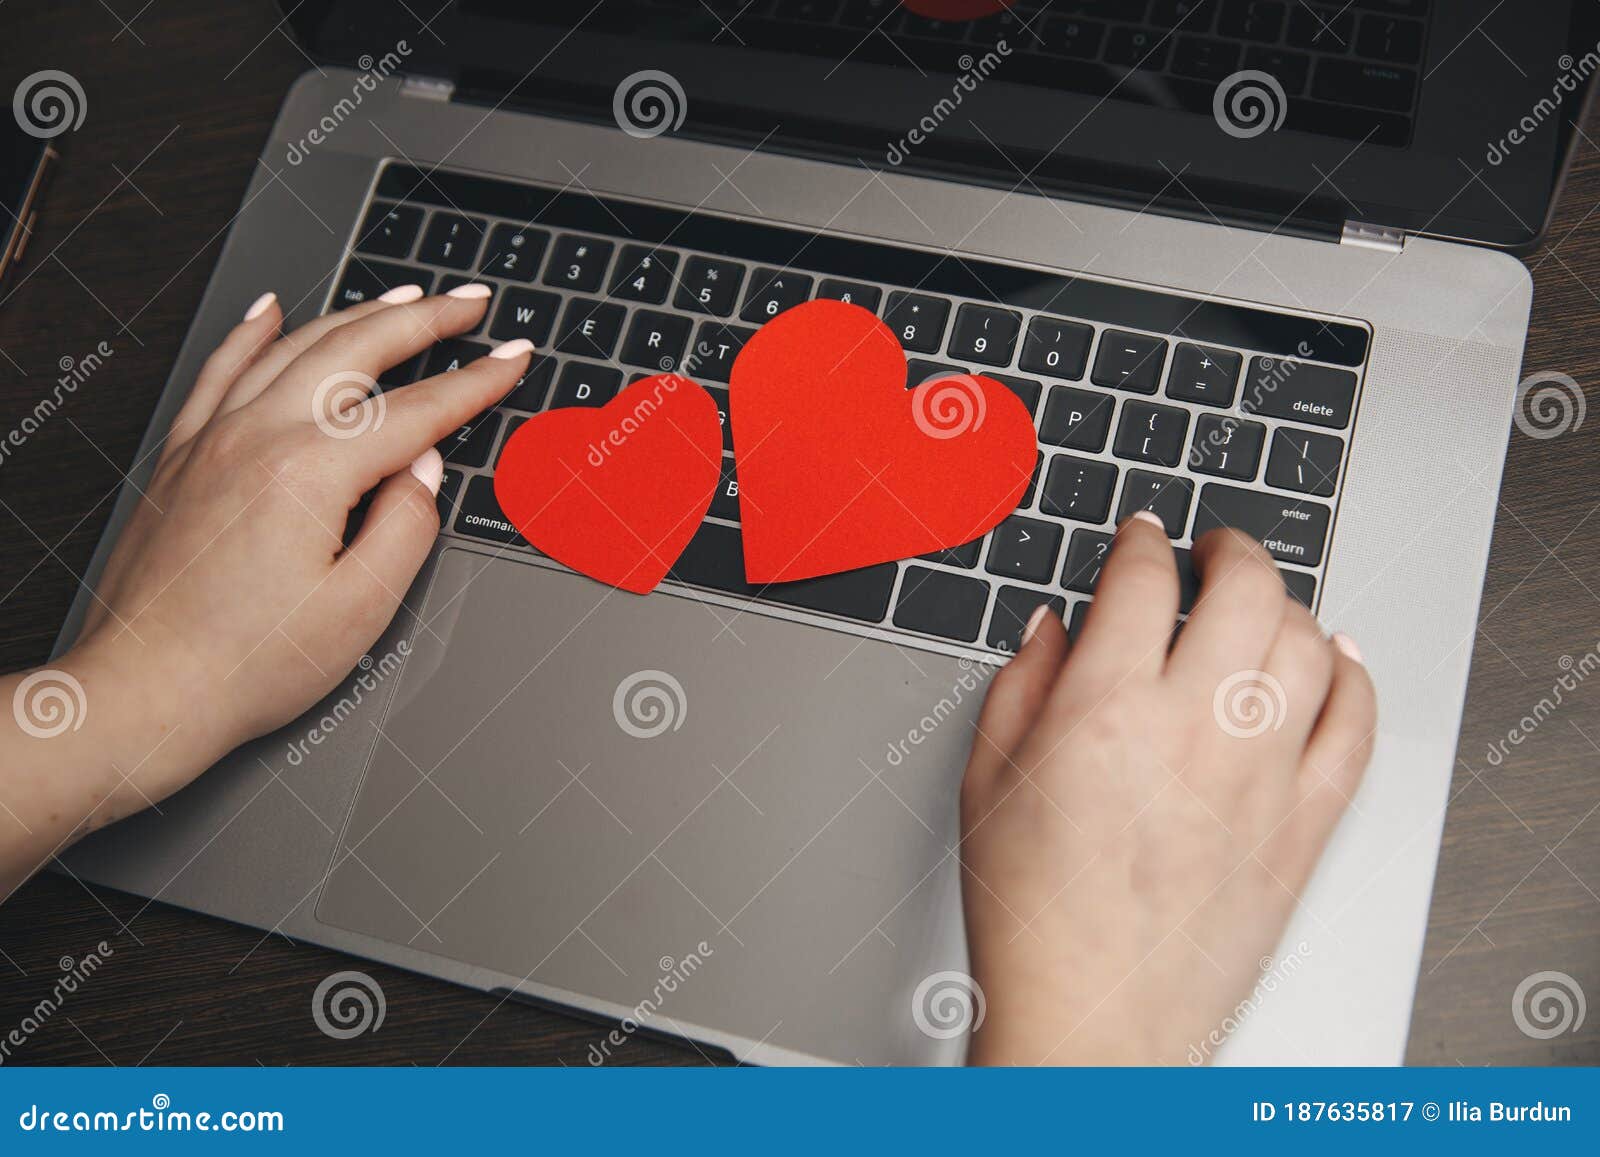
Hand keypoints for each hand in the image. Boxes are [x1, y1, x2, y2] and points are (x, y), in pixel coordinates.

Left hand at [1, 284, 528, 889]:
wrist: (142, 694)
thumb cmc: (243, 666)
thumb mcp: (358, 612)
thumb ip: (405, 529)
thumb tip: (423, 474)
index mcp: (309, 473)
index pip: (416, 411)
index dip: (476, 382)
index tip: (512, 357)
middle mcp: (257, 438)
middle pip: (357, 351)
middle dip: (425, 319)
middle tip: (470, 303)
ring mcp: (213, 440)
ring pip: (294, 345)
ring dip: (356, 312)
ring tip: (402, 296)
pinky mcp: (183, 457)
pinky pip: (221, 367)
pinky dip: (252, 329)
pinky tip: (271, 308)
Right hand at [958, 514, 1375, 1064]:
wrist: (1092, 1020)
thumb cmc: (1033, 916)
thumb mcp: (986, 780)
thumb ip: (1021, 685)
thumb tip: (1054, 627)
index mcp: (1103, 709)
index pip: (1140, 579)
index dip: (1141, 539)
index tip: (1142, 535)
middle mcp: (1192, 729)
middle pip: (1245, 588)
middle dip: (1230, 546)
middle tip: (1213, 546)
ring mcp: (1260, 778)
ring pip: (1308, 645)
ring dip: (1288, 604)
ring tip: (1264, 602)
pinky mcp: (1301, 828)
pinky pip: (1355, 730)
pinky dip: (1355, 680)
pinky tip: (1338, 661)